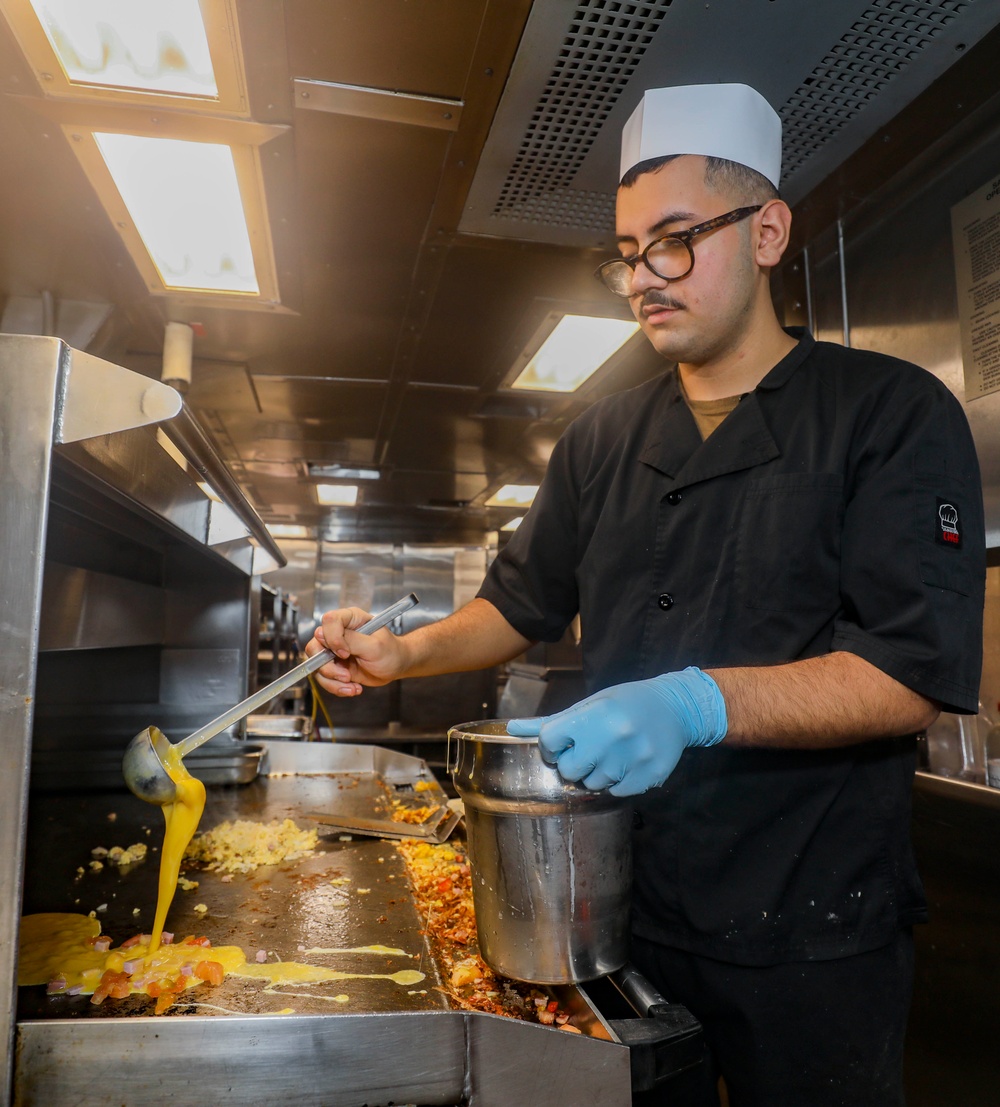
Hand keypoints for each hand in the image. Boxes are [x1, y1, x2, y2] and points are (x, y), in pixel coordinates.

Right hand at [305, 607, 406, 696]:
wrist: (395, 668)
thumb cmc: (391, 652)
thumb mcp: (375, 646)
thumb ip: (351, 639)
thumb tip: (324, 634)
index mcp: (350, 619)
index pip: (329, 621)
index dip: (332, 638)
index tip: (345, 653)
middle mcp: (338, 632)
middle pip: (315, 645)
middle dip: (328, 666)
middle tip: (346, 675)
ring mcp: (334, 650)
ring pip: (316, 665)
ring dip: (333, 680)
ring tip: (351, 685)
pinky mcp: (334, 666)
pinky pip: (323, 678)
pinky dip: (336, 687)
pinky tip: (353, 688)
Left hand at [507, 667, 726, 795]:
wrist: (675, 708)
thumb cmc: (624, 704)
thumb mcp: (589, 705)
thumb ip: (551, 722)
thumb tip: (510, 728)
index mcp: (593, 715)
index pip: (549, 741)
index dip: (553, 745)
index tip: (564, 742)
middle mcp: (613, 737)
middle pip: (569, 770)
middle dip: (575, 763)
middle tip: (591, 749)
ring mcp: (633, 759)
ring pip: (593, 785)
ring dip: (598, 773)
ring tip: (613, 753)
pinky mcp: (649, 777)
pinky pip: (617, 792)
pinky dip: (619, 782)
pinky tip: (628, 763)